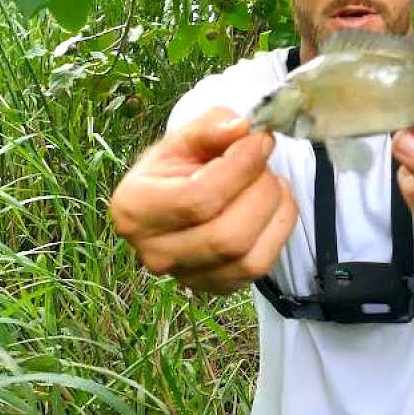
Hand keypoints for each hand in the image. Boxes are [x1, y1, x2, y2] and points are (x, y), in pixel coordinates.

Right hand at [109, 107, 297, 293]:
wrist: (179, 195)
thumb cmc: (179, 165)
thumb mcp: (184, 137)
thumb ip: (210, 127)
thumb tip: (240, 127)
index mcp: (134, 208)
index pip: (197, 199)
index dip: (240, 167)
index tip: (260, 141)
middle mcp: (154, 252)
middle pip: (226, 236)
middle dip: (260, 192)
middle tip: (266, 162)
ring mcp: (186, 276)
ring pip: (248, 258)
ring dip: (274, 212)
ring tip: (272, 181)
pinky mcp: (216, 287)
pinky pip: (261, 268)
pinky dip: (279, 231)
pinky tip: (274, 205)